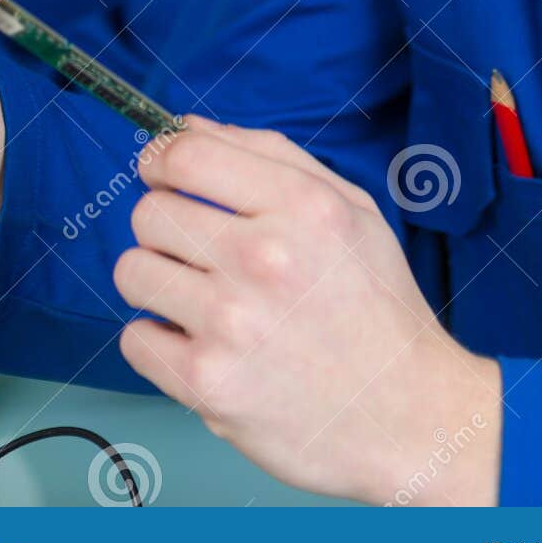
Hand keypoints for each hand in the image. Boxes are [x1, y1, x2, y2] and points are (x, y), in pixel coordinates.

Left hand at [114, 119, 501, 504]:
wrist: (408, 414)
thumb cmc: (377, 307)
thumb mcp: (349, 208)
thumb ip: (268, 155)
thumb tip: (187, 128)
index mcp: (302, 206)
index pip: (186, 155)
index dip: (161, 160)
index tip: (162, 174)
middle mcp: (264, 258)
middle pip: (150, 212)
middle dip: (165, 225)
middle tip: (198, 250)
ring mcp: (232, 324)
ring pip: (133, 271)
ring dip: (158, 281)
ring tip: (200, 298)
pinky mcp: (209, 385)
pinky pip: (135, 339)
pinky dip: (160, 342)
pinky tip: (201, 344)